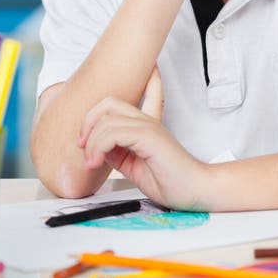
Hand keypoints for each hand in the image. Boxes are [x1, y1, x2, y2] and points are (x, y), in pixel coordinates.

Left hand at [76, 67, 208, 210]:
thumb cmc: (170, 181)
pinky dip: (98, 147)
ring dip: (90, 142)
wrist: (194, 190)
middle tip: (82, 146)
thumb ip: (117, 154)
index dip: (134, 86)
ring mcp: (148, 126)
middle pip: (108, 103)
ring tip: (90, 163)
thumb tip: (98, 149)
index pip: (141, 92)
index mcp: (146, 125)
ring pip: (106, 119)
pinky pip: (113, 133)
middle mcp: (146, 121)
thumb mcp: (133, 166)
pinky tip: (97, 162)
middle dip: (88, 122)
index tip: (105, 114)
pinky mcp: (149, 136)